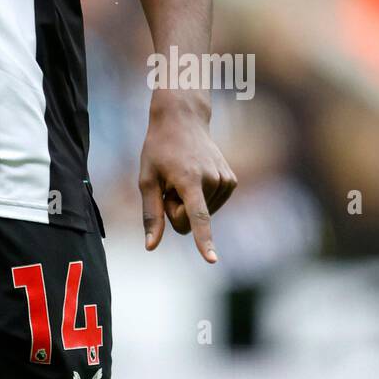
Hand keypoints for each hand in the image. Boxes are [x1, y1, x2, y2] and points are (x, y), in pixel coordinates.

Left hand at [139, 104, 236, 262]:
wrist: (183, 119)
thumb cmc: (159, 148)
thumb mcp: (147, 178)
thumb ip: (151, 214)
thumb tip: (151, 247)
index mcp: (188, 179)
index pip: (197, 216)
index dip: (203, 240)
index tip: (211, 259)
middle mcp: (212, 180)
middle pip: (189, 221)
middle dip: (176, 210)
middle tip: (170, 183)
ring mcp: (225, 180)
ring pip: (202, 216)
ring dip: (188, 202)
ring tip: (183, 174)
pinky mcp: (232, 181)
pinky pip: (212, 207)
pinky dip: (201, 198)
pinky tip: (196, 176)